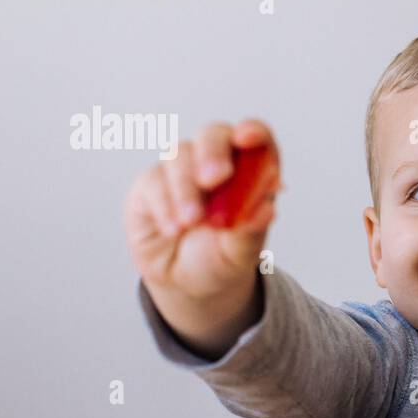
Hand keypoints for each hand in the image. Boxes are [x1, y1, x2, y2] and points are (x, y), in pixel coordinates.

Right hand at [123, 120, 281, 300]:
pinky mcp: (151, 184)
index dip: (253, 132)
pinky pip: (154, 180)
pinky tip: (173, 230)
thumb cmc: (221, 259)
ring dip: (186, 188)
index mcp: (250, 172)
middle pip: (214, 135)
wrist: (186, 285)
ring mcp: (182, 169)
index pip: (256, 138)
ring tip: (191, 222)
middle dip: (213, 152)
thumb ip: (251, 231)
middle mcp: (216, 162)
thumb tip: (266, 210)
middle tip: (214, 178)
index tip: (248, 138)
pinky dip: (165, 205)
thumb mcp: (240, 254)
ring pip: (180, 154)